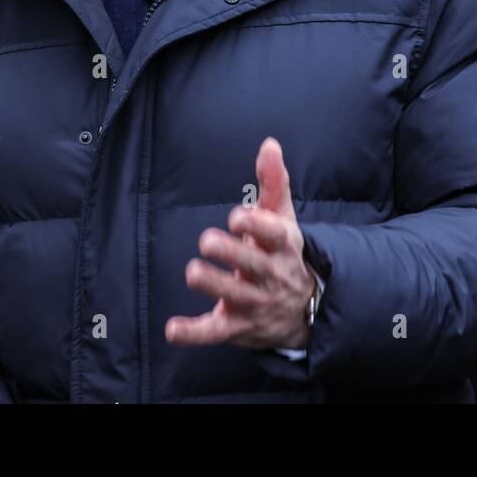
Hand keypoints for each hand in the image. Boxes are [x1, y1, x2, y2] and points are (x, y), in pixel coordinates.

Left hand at [165, 136, 316, 350]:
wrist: (304, 309)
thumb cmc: (282, 251)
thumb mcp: (282, 216)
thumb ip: (273, 181)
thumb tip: (269, 143)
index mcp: (284, 246)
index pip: (275, 236)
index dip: (257, 226)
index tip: (237, 216)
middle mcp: (272, 276)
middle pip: (254, 266)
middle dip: (232, 254)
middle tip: (207, 241)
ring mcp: (255, 304)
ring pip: (236, 297)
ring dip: (214, 285)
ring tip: (193, 272)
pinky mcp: (237, 327)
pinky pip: (215, 332)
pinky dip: (194, 333)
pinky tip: (172, 329)